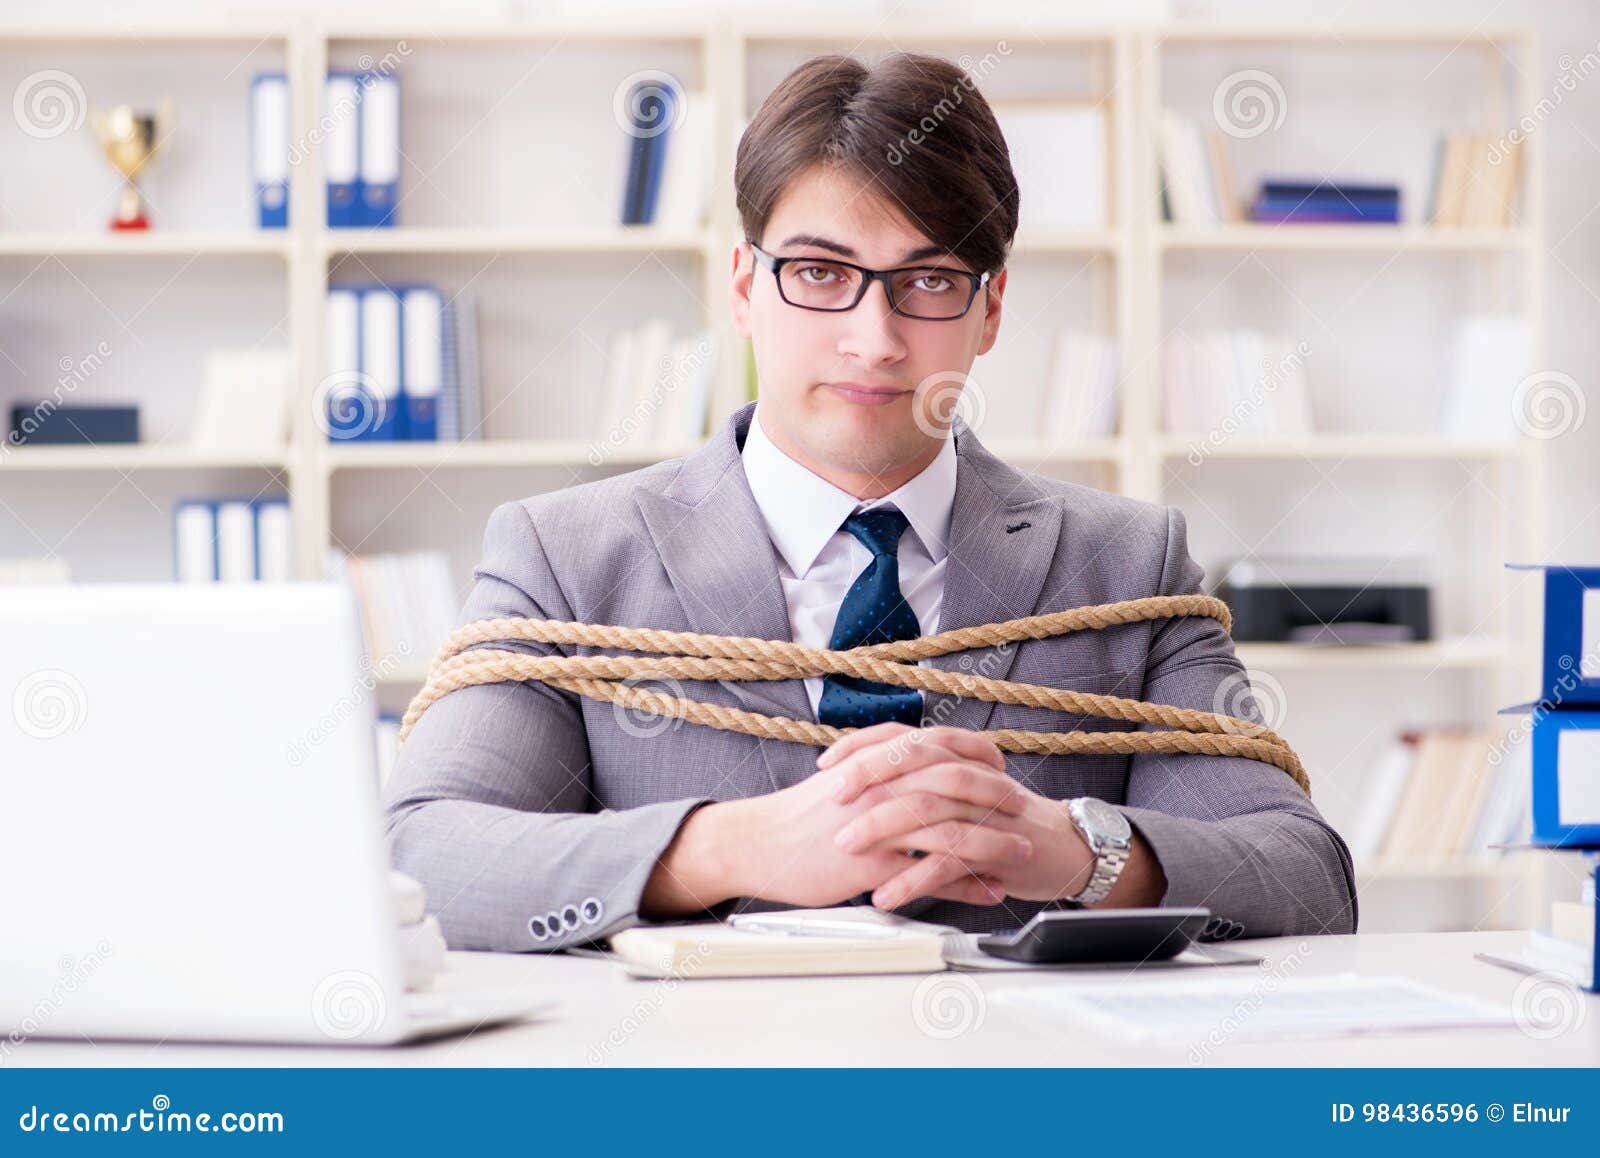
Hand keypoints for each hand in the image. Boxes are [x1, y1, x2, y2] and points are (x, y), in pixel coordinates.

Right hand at [711, 740, 1021, 909]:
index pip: (943, 747)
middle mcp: (885, 786)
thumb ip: (878, 772)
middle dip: (998, 799)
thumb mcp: (842, 780)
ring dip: (995, 844)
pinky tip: (988, 891)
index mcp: (879, 761)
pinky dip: (968, 884)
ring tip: (1021, 855)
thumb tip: (906, 771)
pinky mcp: (874, 863)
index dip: (979, 756)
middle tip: (1026, 811)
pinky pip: (932, 875)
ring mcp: (882, 824)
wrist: (756, 842)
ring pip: (954, 830)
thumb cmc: (796, 817)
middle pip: (959, 786)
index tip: (1001, 767)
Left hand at [820, 723, 1096, 910]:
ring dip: (882, 828)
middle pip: (914, 762)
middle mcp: (970, 776)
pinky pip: (948, 862)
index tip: (827, 764)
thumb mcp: (958, 791)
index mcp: (957, 757)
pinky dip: (913, 879)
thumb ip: (919, 781)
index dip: (863, 746)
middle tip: (832, 799)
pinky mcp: (995, 850)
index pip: (904, 737)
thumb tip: (863, 778)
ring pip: (928, 809)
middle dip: (868, 778)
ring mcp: (984, 812)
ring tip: (846, 847)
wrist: (1062, 848)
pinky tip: (885, 894)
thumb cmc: (1001, 821)